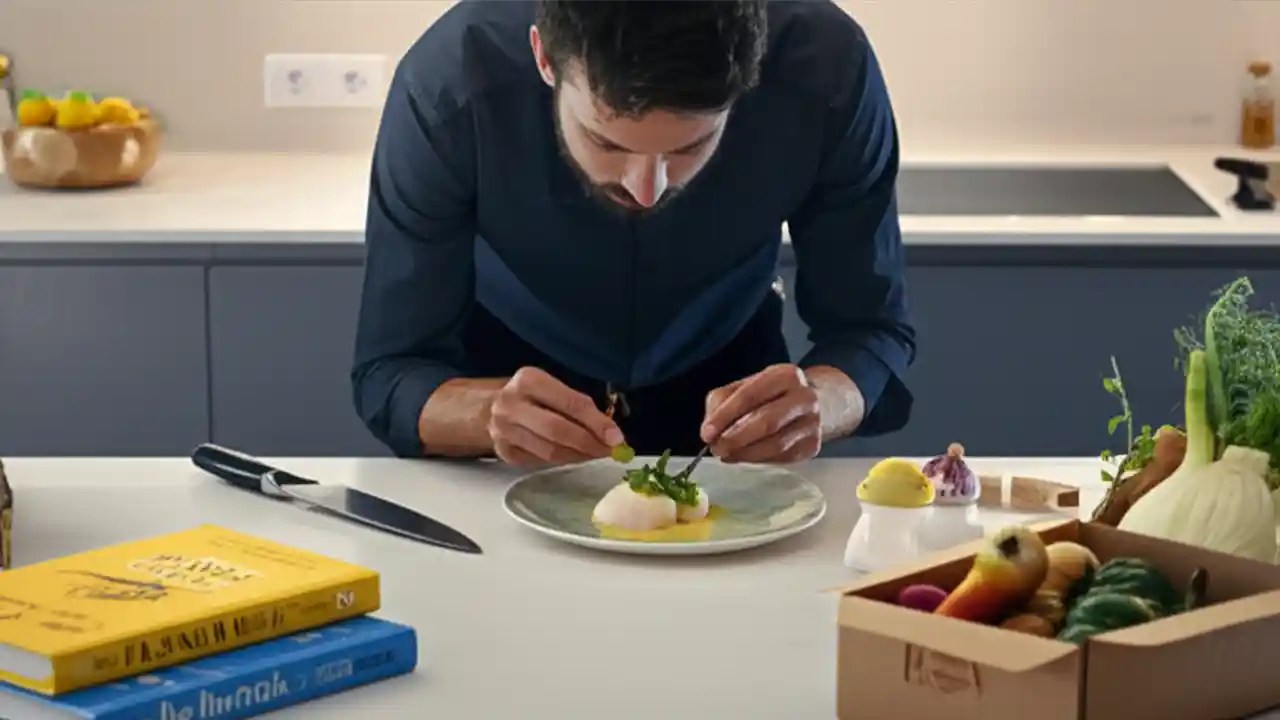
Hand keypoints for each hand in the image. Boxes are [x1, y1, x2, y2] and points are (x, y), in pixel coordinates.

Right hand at [488, 367, 623, 465]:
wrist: (491, 406)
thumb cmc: (534, 395)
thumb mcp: (553, 387)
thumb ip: (577, 404)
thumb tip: (610, 432)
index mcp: (528, 380)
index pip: (569, 403)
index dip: (596, 422)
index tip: (617, 437)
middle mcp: (510, 404)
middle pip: (558, 430)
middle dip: (589, 443)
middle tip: (610, 451)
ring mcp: (503, 430)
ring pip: (550, 451)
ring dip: (579, 456)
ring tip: (596, 454)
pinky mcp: (503, 452)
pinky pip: (540, 462)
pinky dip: (563, 461)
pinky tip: (576, 456)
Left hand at [701, 364, 821, 463]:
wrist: (816, 404)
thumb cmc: (772, 395)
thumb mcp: (745, 386)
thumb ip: (722, 402)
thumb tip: (710, 431)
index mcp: (785, 375)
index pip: (750, 395)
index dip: (725, 416)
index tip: (706, 434)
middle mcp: (804, 398)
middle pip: (766, 422)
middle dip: (736, 438)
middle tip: (716, 449)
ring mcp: (812, 424)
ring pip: (775, 445)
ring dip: (745, 454)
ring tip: (727, 455)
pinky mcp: (813, 446)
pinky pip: (781, 458)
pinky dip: (758, 460)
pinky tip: (745, 457)